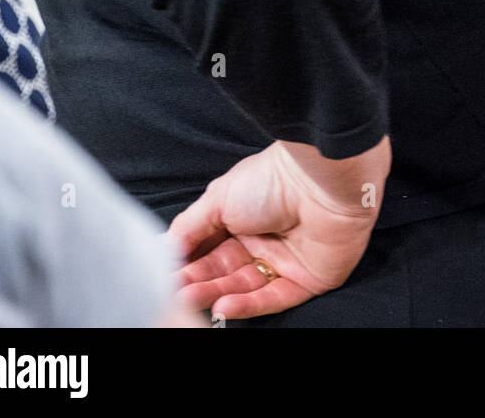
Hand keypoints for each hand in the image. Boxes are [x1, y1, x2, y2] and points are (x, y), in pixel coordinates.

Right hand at [168, 139, 385, 320]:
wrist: (320, 180)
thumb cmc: (271, 178)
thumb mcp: (219, 197)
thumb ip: (191, 226)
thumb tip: (164, 249)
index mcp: (242, 217)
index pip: (210, 248)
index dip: (188, 261)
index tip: (165, 275)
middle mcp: (262, 240)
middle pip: (224, 270)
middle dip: (198, 281)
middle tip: (174, 292)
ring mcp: (285, 261)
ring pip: (245, 287)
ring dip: (216, 294)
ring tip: (190, 298)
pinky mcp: (307, 281)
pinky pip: (274, 298)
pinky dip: (248, 304)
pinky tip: (223, 305)